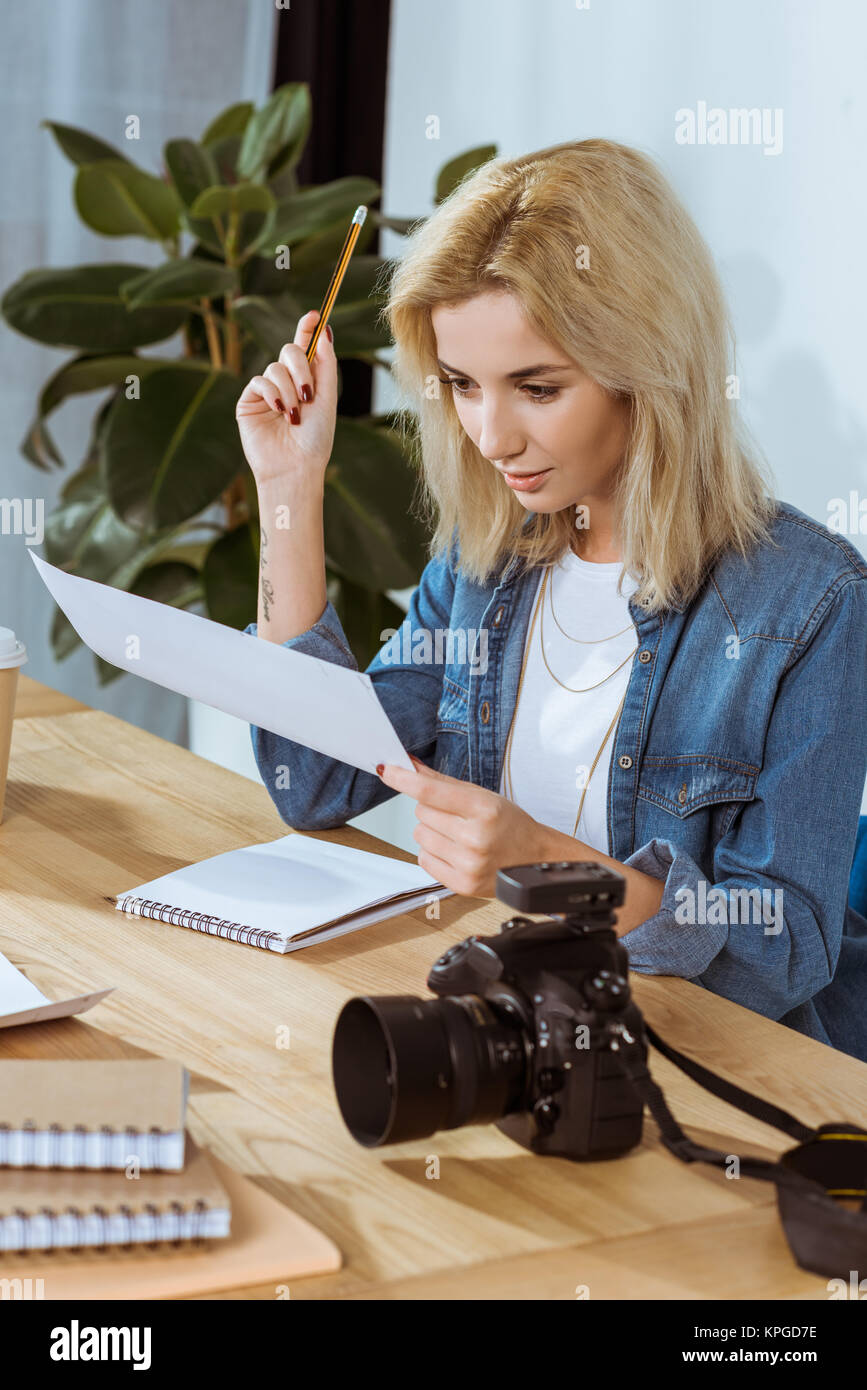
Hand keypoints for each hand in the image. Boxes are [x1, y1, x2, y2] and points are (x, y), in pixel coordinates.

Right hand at [235, 309, 337, 487]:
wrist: (295, 466)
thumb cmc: (315, 438)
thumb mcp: (326, 398)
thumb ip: (326, 364)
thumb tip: (324, 331)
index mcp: (308, 380)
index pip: (306, 347)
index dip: (308, 328)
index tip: (315, 314)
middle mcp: (287, 382)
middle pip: (289, 351)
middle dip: (300, 366)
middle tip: (308, 392)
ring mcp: (267, 391)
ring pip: (275, 367)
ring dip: (289, 390)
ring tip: (293, 415)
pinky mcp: (249, 401)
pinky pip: (259, 381)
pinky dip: (272, 394)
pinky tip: (279, 411)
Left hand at [377, 755, 548, 897]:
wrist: (535, 859)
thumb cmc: (510, 825)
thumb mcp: (483, 796)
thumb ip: (443, 781)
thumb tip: (411, 766)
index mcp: (484, 810)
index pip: (431, 791)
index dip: (404, 779)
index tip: (387, 770)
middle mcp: (476, 838)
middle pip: (421, 813)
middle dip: (432, 810)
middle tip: (456, 816)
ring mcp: (468, 864)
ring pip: (419, 836)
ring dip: (432, 832)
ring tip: (458, 836)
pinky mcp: (462, 884)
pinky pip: (423, 859)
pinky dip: (433, 853)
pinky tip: (455, 851)